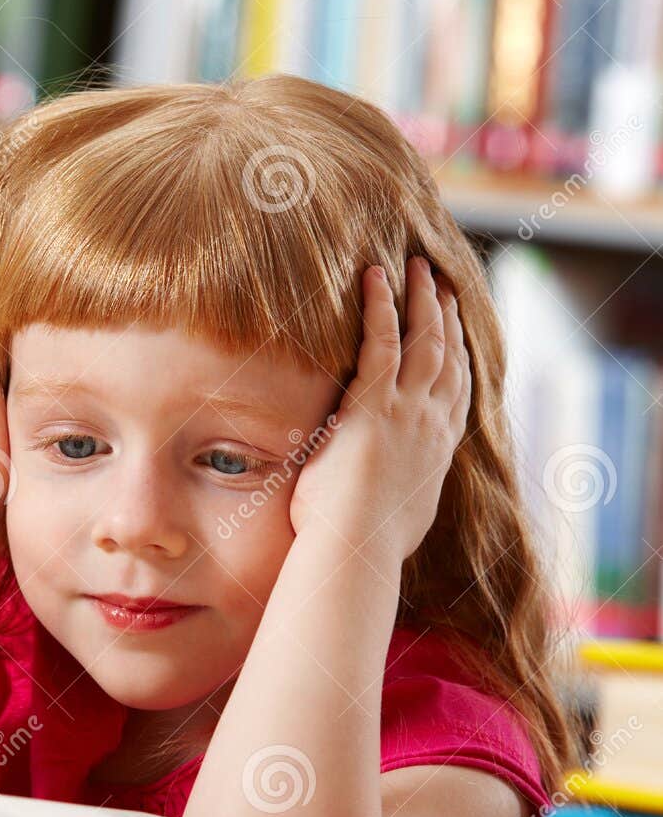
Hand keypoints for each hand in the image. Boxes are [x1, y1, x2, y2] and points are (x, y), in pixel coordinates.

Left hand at [288, 256, 471, 561]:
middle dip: (447, 316)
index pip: (458, 390)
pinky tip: (377, 276)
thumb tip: (389, 499)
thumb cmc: (364, 543)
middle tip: (443, 284)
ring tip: (419, 267)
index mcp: (439, 450)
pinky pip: (383, 340)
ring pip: (425, 340)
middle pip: (449, 356)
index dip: (460, 354)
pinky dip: (381, 305)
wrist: (357, 549)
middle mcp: (433, 424)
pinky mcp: (375, 402)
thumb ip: (398, 494)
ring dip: (422, 299)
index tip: (458, 330)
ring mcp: (408, 410)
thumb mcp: (397, 515)